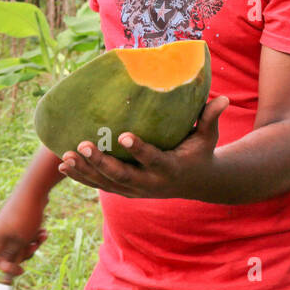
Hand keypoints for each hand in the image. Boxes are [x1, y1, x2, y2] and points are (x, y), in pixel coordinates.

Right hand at [0, 194, 47, 278]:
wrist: (34, 189)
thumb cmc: (26, 217)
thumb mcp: (21, 241)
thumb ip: (14, 256)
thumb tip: (9, 270)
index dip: (9, 268)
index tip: (23, 271)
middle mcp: (0, 231)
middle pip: (11, 252)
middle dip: (25, 252)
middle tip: (36, 246)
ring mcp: (9, 223)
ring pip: (21, 242)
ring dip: (33, 242)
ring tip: (43, 235)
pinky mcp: (19, 217)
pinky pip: (26, 232)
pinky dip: (34, 233)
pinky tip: (43, 230)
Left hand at [58, 95, 228, 199]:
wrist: (196, 182)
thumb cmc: (200, 151)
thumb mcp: (207, 136)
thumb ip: (210, 117)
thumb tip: (224, 97)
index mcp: (171, 169)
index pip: (154, 160)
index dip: (139, 149)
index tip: (124, 135)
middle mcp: (151, 184)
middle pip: (123, 176)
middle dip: (102, 162)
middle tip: (85, 145)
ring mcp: (135, 190)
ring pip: (106, 183)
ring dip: (86, 171)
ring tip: (67, 155)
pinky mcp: (125, 191)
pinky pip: (100, 185)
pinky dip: (82, 177)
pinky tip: (64, 164)